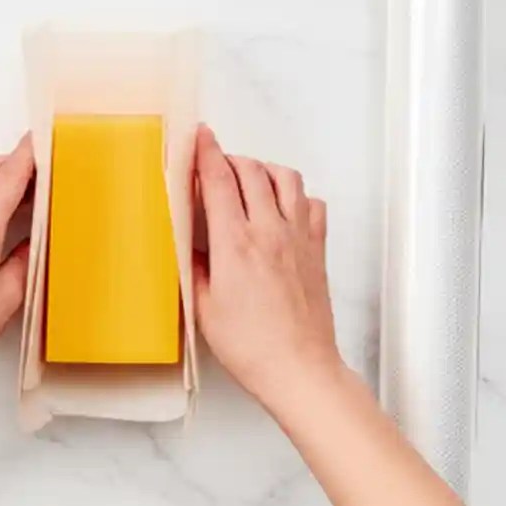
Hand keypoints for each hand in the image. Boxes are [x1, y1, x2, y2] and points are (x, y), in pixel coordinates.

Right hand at [193, 125, 339, 406]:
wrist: (299, 369)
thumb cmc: (251, 346)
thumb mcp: (203, 308)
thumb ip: (193, 268)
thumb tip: (189, 245)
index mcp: (235, 243)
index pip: (219, 179)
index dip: (206, 151)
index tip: (199, 136)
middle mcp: (269, 231)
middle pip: (252, 170)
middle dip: (230, 158)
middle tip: (215, 164)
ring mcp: (298, 238)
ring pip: (286, 178)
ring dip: (264, 169)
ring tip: (249, 178)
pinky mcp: (317, 250)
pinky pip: (312, 204)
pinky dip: (297, 195)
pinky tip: (284, 207)